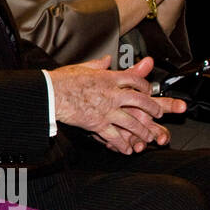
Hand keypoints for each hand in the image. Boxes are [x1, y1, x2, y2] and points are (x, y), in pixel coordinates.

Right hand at [50, 55, 185, 154]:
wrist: (51, 93)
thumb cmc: (62, 80)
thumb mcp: (82, 67)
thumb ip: (98, 65)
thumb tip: (107, 60)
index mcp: (108, 78)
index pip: (135, 80)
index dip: (145, 85)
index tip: (148, 90)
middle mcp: (112, 94)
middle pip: (141, 101)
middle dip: (153, 109)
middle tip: (158, 114)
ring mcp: (106, 110)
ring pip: (132, 122)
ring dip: (142, 131)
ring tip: (148, 137)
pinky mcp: (97, 123)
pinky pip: (114, 136)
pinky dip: (122, 144)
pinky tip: (127, 149)